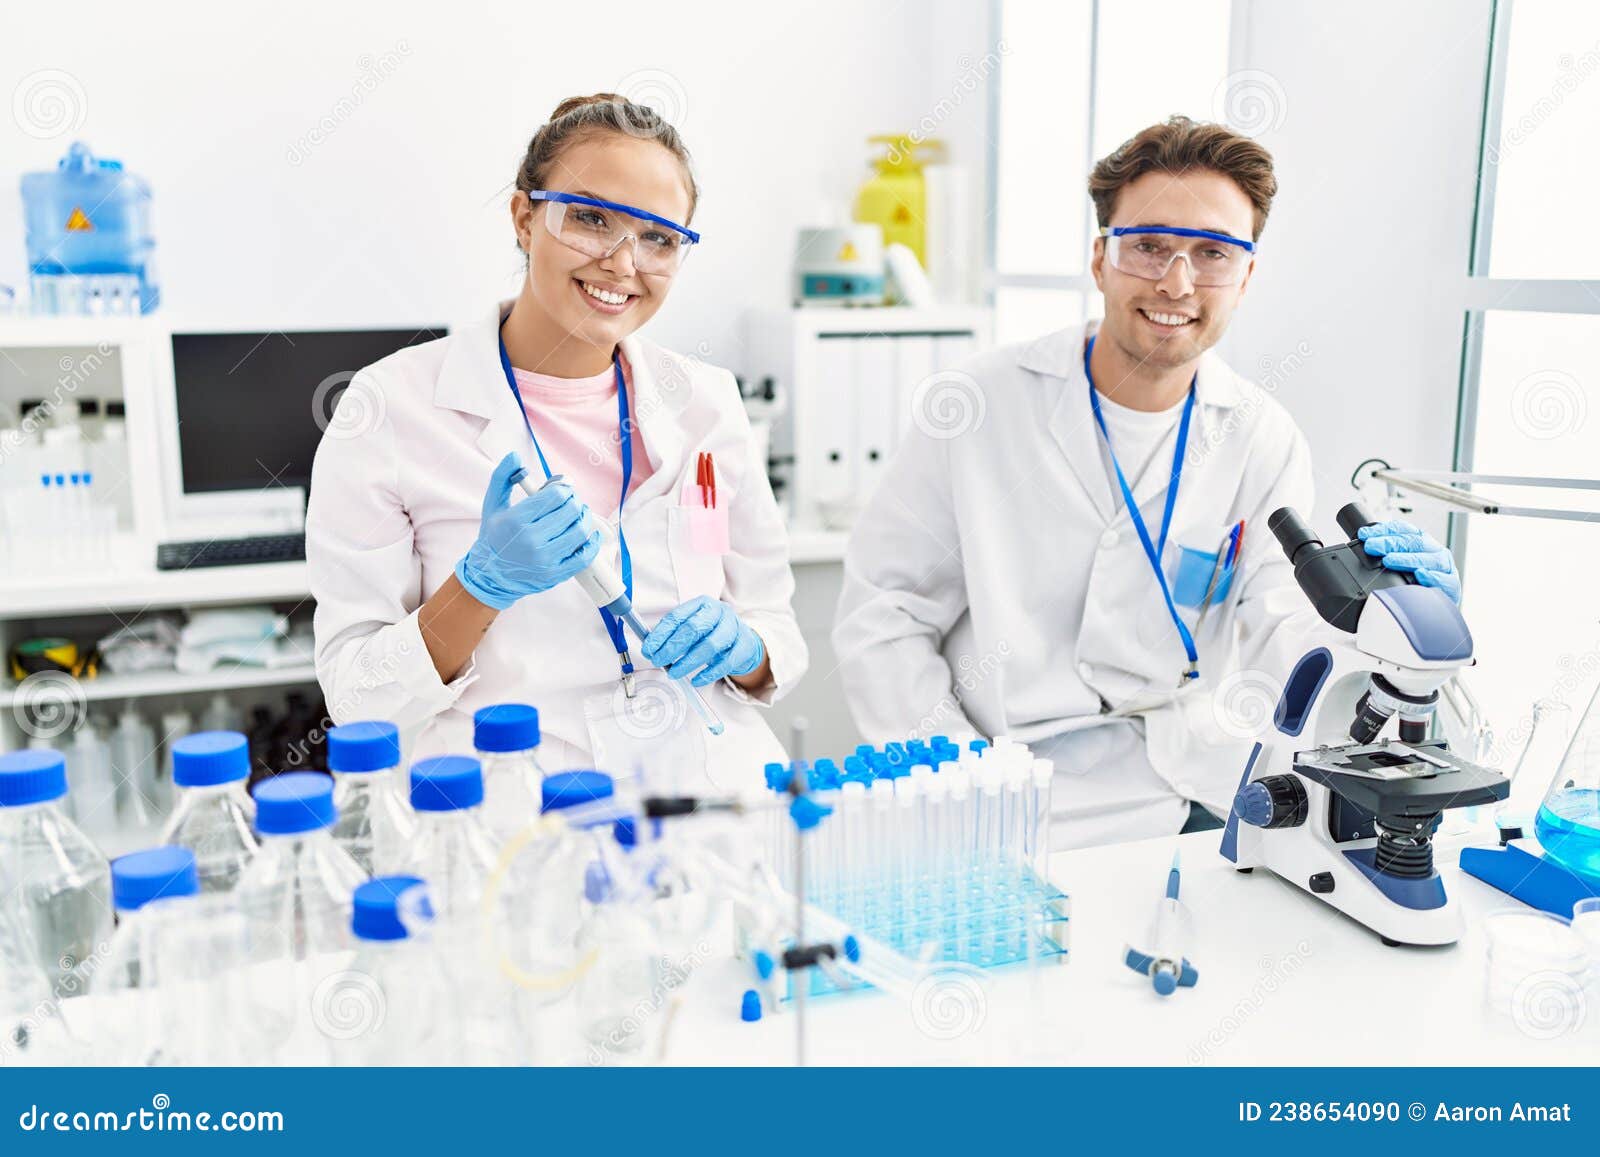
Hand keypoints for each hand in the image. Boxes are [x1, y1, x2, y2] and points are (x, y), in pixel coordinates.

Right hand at [454, 453, 600, 610]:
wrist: (490, 575)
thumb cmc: (493, 536)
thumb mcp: (493, 504)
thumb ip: (502, 477)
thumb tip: (515, 456)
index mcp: (516, 520)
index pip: (555, 496)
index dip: (564, 487)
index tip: (564, 486)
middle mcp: (531, 541)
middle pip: (570, 511)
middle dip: (574, 500)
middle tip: (571, 499)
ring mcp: (545, 560)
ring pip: (579, 532)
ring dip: (584, 518)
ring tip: (579, 513)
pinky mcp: (555, 574)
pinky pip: (584, 557)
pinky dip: (593, 544)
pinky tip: (592, 535)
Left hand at [641, 596, 764, 686]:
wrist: (743, 640)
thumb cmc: (712, 633)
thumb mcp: (693, 627)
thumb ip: (674, 634)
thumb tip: (651, 649)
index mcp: (702, 604)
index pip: (677, 616)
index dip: (660, 634)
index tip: (648, 649)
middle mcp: (719, 612)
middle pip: (693, 628)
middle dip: (673, 647)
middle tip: (658, 660)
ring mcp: (734, 628)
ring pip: (710, 645)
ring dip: (688, 662)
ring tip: (674, 673)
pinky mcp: (744, 646)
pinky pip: (726, 662)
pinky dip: (709, 674)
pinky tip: (696, 681)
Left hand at [1357, 519, 1460, 603]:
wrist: (1435, 609)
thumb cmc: (1415, 584)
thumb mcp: (1401, 566)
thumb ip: (1385, 555)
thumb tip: (1361, 548)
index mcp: (1421, 542)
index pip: (1403, 530)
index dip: (1384, 529)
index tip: (1364, 534)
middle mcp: (1434, 551)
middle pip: (1413, 542)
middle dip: (1389, 542)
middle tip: (1370, 546)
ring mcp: (1445, 567)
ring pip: (1428, 558)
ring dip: (1406, 558)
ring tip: (1388, 560)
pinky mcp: (1452, 585)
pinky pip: (1444, 580)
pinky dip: (1432, 577)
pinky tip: (1420, 575)